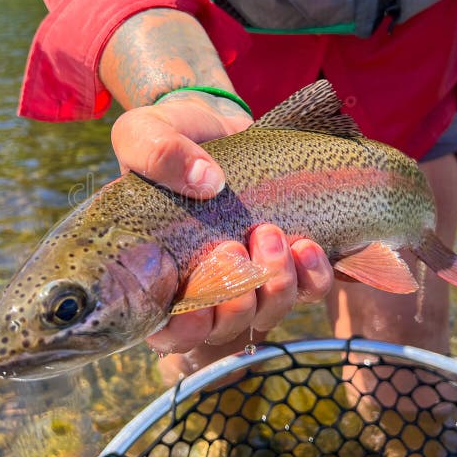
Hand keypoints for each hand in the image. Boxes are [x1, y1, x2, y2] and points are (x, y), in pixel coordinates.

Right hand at [110, 95, 333, 354]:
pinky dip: (312, 275)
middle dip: (235, 300)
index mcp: (159, 274)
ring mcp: (250, 276)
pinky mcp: (287, 261)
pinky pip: (310, 289)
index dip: (187, 329)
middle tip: (232, 249)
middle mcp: (205, 286)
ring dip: (275, 283)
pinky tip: (307, 245)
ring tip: (270, 234)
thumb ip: (157, 153)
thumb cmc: (171, 135)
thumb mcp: (144, 131)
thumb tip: (207, 182)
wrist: (216, 124)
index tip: (200, 298)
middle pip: (225, 328)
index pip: (170, 332)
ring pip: (269, 312)